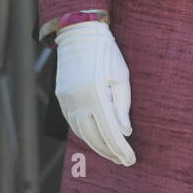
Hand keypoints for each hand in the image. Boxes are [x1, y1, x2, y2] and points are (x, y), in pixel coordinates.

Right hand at [55, 21, 135, 166]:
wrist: (79, 32)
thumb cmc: (105, 52)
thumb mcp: (121, 76)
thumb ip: (123, 105)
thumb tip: (125, 132)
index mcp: (96, 94)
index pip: (110, 132)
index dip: (121, 149)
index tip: (131, 159)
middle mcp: (79, 100)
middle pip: (94, 137)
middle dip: (109, 151)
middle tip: (123, 160)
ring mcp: (67, 100)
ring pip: (81, 132)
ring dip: (96, 145)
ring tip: (111, 152)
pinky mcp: (61, 97)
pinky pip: (73, 122)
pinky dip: (85, 133)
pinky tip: (96, 137)